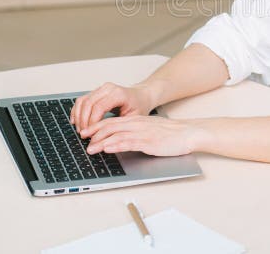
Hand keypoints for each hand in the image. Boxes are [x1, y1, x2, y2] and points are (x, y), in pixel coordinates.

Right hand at [70, 82, 153, 132]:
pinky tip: (76, 121)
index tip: (90, 134)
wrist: (141, 96)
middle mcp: (108, 88)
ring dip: (78, 116)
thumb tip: (104, 138)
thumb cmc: (139, 106)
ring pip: (82, 101)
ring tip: (80, 130)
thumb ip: (119, 126)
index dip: (92, 122)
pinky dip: (77, 110)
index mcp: (118, 94)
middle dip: (83, 121)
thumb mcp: (133, 118)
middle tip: (83, 134)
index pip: (99, 107)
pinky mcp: (97, 91)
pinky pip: (82, 99)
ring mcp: (102, 88)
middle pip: (88, 103)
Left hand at [81, 115, 205, 156]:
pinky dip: (115, 145)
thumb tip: (121, 139)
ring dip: (101, 142)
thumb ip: (135, 132)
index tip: (85, 132)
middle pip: (110, 126)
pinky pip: (128, 142)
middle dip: (94, 134)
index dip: (96, 126)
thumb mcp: (149, 129)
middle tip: (82, 140)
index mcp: (136, 120)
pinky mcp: (148, 141)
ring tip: (90, 149)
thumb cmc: (170, 133)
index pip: (111, 121)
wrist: (187, 133)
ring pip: (116, 135)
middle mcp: (136, 124)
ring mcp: (142, 132)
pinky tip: (108, 148)